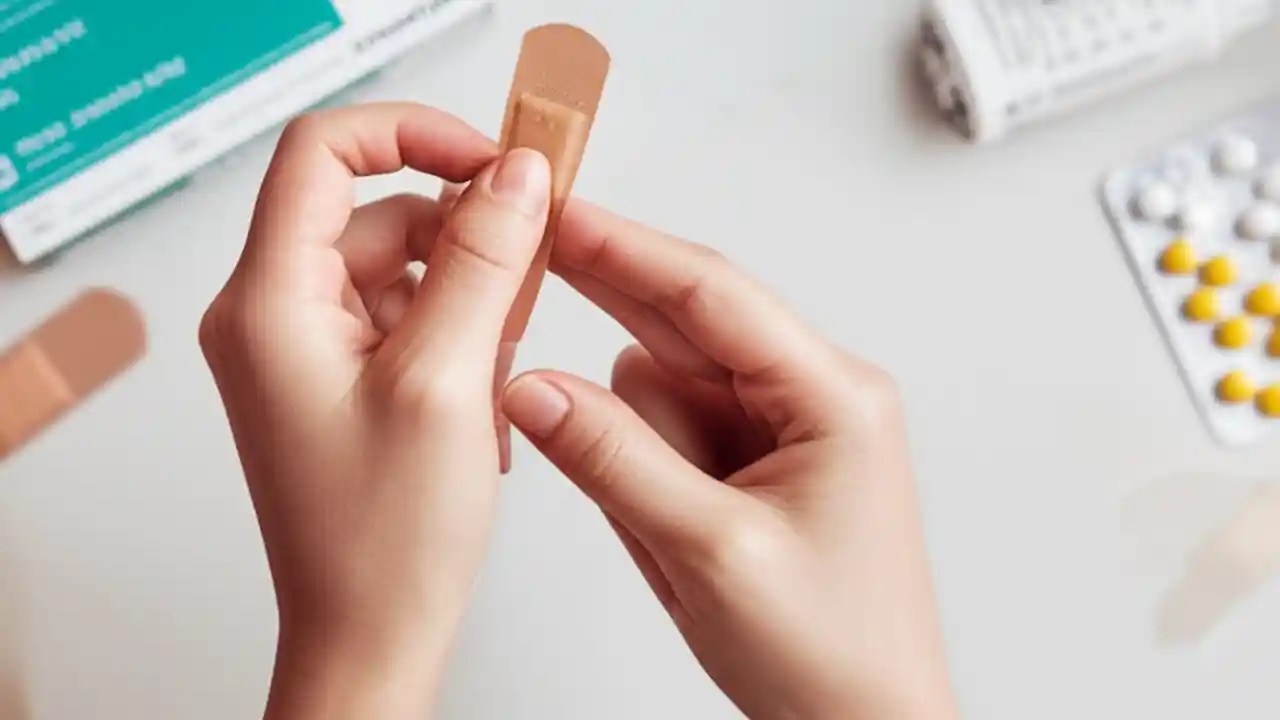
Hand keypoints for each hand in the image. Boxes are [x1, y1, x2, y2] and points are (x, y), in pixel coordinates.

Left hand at [200, 103, 549, 718]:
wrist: (369, 637)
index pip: (324, 153)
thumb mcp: (446, 381)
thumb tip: (515, 174)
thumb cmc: (384, 542)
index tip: (491, 159)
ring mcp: (306, 349)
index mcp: (271, 303)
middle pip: (379, 213)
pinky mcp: (340, 378)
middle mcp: (276, 315)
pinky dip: (460, 334)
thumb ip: (484, 262)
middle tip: (532, 271)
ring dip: (471, 294)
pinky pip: (408, 315)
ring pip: (404, 266)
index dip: (412, 135)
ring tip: (504, 364)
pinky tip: (487, 394)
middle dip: (465, 234)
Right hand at [501, 203, 958, 719]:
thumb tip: (535, 387)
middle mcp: (814, 399)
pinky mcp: (753, 467)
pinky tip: (666, 531)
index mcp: (833, 398)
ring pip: (667, 389)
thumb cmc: (831, 652)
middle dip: (614, 330)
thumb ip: (614, 460)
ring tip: (664, 530)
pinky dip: (646, 470)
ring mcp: (782, 434)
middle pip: (685, 331)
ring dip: (637, 441)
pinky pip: (671, 436)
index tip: (559, 214)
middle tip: (532, 279)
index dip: (628, 249)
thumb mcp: (710, 552)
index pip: (712, 296)